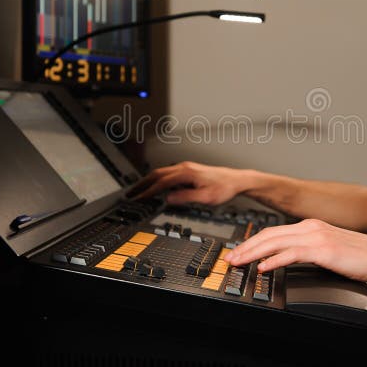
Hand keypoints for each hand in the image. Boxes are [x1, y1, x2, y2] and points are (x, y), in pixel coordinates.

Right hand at [127, 161, 246, 204]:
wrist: (236, 181)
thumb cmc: (224, 188)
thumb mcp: (205, 198)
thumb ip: (185, 198)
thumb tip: (168, 199)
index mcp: (186, 173)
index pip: (161, 182)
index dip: (148, 191)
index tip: (138, 199)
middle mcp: (184, 167)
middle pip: (157, 174)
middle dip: (142, 184)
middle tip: (130, 194)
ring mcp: (186, 168)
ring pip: (162, 173)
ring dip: (149, 181)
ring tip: (139, 191)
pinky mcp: (189, 171)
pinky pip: (168, 174)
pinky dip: (158, 180)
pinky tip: (157, 188)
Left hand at [223, 218, 366, 281]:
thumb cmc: (362, 257)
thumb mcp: (330, 251)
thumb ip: (309, 252)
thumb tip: (289, 262)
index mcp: (310, 226)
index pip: (273, 232)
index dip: (252, 243)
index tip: (239, 253)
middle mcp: (310, 227)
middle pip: (268, 235)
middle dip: (245, 247)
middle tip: (229, 259)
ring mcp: (316, 236)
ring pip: (274, 242)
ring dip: (252, 254)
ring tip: (238, 263)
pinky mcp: (322, 249)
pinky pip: (291, 254)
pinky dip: (273, 261)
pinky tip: (262, 268)